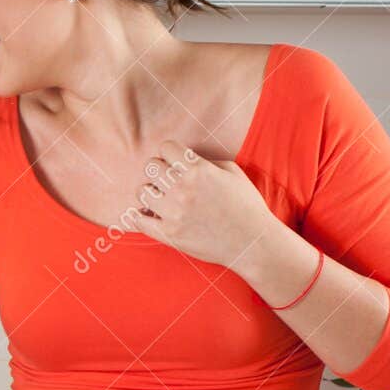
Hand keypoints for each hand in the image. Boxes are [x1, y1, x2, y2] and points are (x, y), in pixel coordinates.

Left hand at [124, 141, 283, 269]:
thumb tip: (184, 159)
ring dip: (150, 193)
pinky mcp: (168, 234)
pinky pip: (138, 220)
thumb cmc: (246, 206)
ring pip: (142, 192)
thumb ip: (206, 162)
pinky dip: (138, 217)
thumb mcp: (233, 173)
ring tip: (160, 199)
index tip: (175, 162)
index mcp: (198, 170)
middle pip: (150, 167)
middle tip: (167, 181)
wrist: (252, 242)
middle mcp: (182, 188)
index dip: (170, 153)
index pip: (165, 147)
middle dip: (158, 170)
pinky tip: (147, 215)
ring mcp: (173, 212)